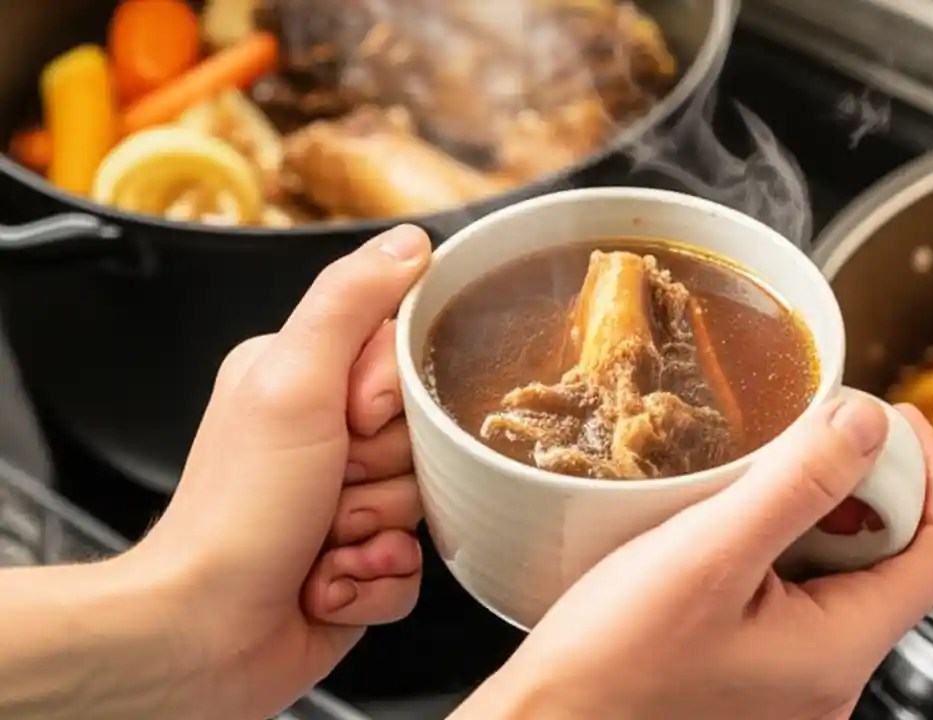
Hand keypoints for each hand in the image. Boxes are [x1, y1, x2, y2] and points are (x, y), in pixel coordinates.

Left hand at [130, 226, 431, 717]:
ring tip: (326, 542)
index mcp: (307, 378)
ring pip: (428, 502)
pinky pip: (417, 565)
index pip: (404, 359)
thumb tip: (408, 243)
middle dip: (388, 475)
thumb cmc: (239, 509)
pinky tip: (332, 581)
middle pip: (424, 436)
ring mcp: (347, 503)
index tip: (352, 419)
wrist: (206, 633)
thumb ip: (351, 302)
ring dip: (380, 534)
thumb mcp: (295, 381)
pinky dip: (378, 580)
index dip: (392, 396)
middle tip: (333, 487)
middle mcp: (327, 436)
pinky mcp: (363, 562)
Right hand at [457, 396, 932, 719]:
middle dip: (859, 483)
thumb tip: (870, 421)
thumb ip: (797, 485)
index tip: (889, 413)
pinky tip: (726, 526)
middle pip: (893, 554)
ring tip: (752, 480)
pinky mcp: (760, 671)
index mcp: (841, 647)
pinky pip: (797, 593)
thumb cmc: (610, 663)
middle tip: (803, 436)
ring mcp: (797, 677)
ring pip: (840, 570)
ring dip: (811, 511)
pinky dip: (777, 544)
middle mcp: (833, 672)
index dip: (929, 467)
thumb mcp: (706, 556)